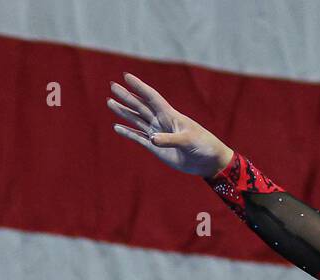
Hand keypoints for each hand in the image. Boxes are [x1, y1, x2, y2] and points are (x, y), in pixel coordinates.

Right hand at [106, 72, 233, 177]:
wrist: (208, 162)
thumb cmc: (203, 146)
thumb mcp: (188, 141)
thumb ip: (170, 139)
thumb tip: (151, 139)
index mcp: (170, 115)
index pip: (152, 97)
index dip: (140, 87)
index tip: (126, 76)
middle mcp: (162, 122)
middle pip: (140, 106)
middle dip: (127, 96)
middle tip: (112, 86)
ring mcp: (158, 134)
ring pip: (137, 120)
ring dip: (124, 112)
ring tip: (110, 102)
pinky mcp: (156, 148)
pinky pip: (138, 138)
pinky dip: (128, 133)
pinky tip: (117, 127)